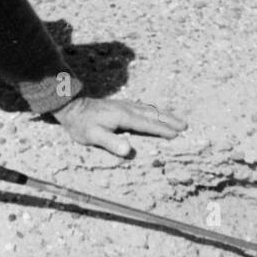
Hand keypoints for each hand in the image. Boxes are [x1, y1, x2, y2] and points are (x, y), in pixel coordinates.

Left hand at [52, 96, 187, 157]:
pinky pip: (143, 108)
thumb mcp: (93, 136)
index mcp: (123, 116)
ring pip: (149, 109)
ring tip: (177, 120)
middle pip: (153, 114)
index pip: (147, 124)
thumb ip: (111, 143)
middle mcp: (127, 108)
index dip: (162, 130)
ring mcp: (124, 105)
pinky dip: (155, 111)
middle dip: (169, 120)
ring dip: (164, 114)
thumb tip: (129, 151)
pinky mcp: (121, 105)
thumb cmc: (81, 124)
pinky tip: (156, 114)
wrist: (71, 106)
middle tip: (185, 126)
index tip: (177, 135)